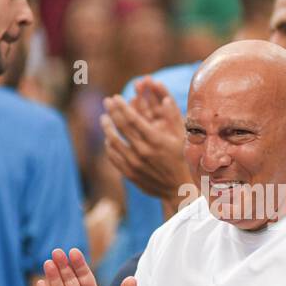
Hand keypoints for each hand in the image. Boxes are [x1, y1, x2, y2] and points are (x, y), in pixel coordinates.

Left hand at [101, 78, 191, 200]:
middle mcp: (143, 151)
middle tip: (106, 101)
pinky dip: (109, 145)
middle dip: (112, 111)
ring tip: (104, 118)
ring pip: (113, 141)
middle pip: (121, 127)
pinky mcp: (129, 173)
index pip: (133, 118)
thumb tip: (164, 99)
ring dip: (106, 127)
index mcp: (156, 140)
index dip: (122, 106)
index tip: (115, 97)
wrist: (178, 188)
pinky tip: (109, 138)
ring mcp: (134, 163)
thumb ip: (172, 117)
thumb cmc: (181, 159)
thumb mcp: (181, 138)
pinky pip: (113, 156)